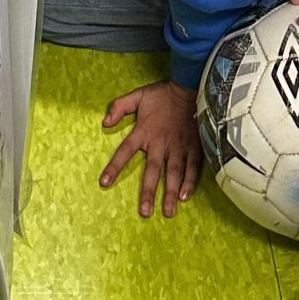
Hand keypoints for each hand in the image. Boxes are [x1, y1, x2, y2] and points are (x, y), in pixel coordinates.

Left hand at [100, 80, 201, 218]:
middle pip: (152, 171)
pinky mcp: (194, 147)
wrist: (190, 86)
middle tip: (145, 212)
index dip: (114, 167)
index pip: (125, 151)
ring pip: (173, 173)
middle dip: (147, 192)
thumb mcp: (138, 95)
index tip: (104, 183)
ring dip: (169, 193)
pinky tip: (184, 196)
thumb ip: (119, 107)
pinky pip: (192, 167)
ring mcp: (178, 146)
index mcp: (144, 131)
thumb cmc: (163, 93)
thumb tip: (104, 121)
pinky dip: (189, 182)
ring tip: (167, 212)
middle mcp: (160, 143)